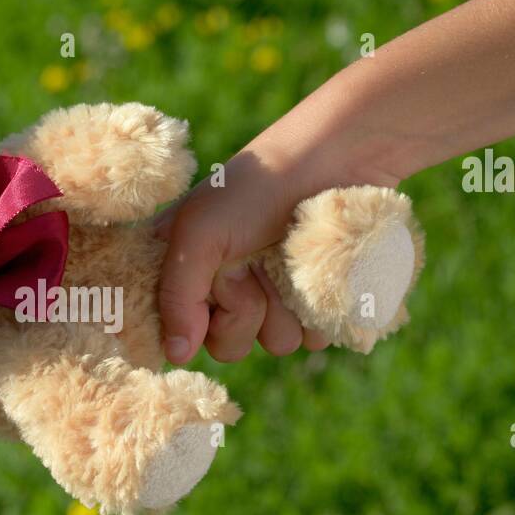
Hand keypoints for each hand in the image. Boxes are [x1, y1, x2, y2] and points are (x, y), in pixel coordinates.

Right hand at [155, 96, 400, 364]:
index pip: (177, 331)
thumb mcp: (199, 231)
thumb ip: (177, 295)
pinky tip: (319, 269)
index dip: (195, 322)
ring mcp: (274, 296)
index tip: (212, 292)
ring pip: (278, 342)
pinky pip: (317, 336)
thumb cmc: (257, 187)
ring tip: (288, 259)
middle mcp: (228, 289)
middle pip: (229, 346)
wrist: (338, 158)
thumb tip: (175, 355)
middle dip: (246, 313)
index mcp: (189, 271)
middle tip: (254, 266)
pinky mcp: (316, 301)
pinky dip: (320, 307)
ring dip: (287, 308)